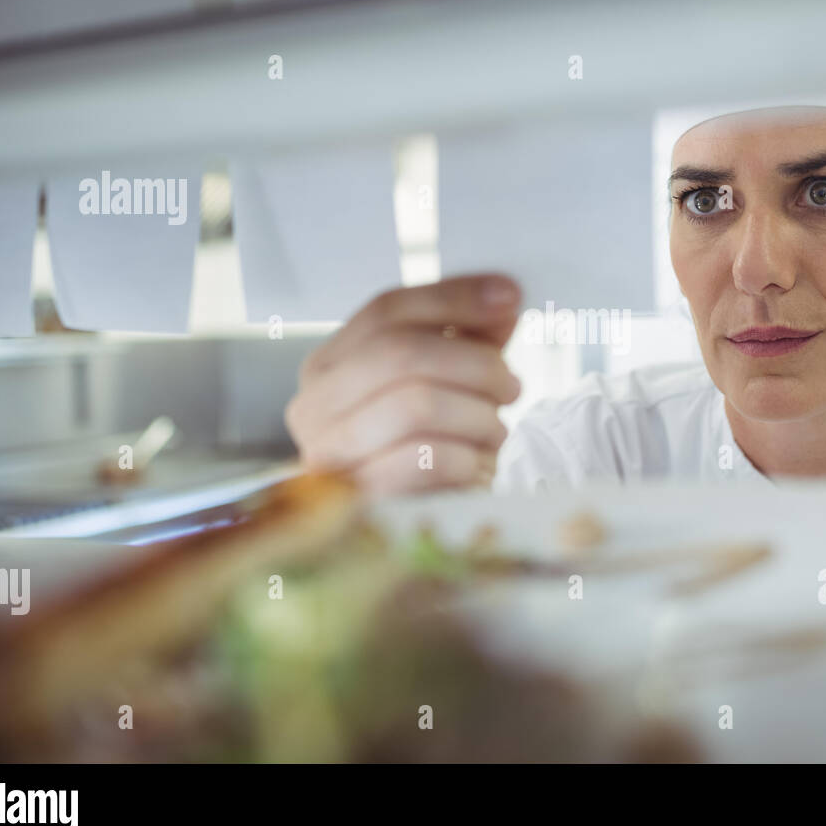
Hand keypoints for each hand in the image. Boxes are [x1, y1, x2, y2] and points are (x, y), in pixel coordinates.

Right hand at [286, 274, 522, 494]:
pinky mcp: (358, 503)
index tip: (511, 297)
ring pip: (417, 404)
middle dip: (474, 363)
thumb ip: (469, 337)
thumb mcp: (447, 383)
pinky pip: (426, 460)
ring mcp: (328, 457)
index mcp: (328, 366)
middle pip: (400, 353)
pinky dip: (468, 458)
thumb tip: (502, 297)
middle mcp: (313, 407)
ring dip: (477, 415)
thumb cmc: (431, 449)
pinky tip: (476, 466)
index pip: (386, 310)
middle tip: (511, 385)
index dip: (454, 297)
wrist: (417, 529)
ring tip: (495, 432)